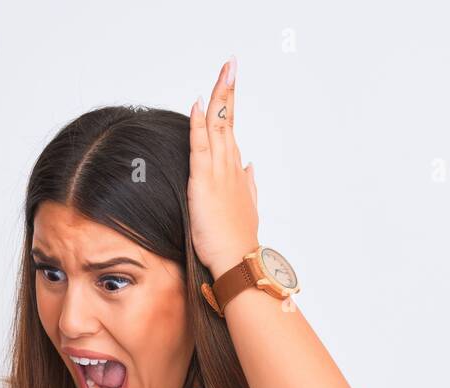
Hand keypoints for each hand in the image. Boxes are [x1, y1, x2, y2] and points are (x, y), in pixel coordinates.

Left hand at [188, 55, 259, 278]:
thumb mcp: (246, 207)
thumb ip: (249, 185)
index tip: (229, 81)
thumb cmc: (238, 239)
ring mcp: (219, 174)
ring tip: (223, 73)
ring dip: (218, 98)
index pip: (230, 131)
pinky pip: (201, 149)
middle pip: (227, 121)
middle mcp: (230, 167)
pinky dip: (200, 126)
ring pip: (218, 128)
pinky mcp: (205, 184)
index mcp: (236, 172)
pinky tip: (198, 106)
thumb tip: (251, 167)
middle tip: (231, 64)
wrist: (238, 260)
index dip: (228, 105)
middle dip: (228, 90)